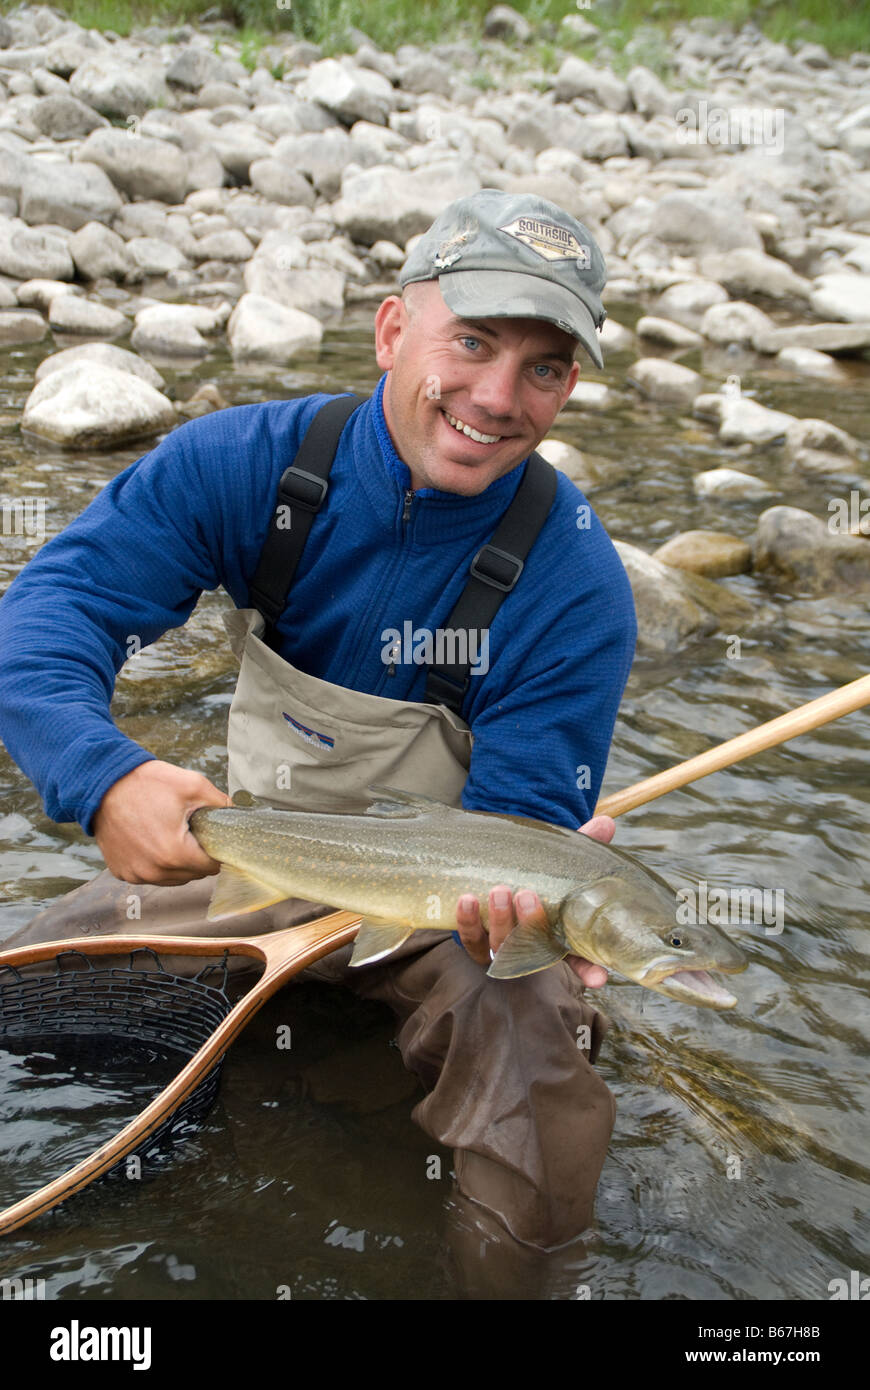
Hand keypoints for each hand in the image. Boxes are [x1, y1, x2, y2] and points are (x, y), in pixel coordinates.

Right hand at [93, 760, 231, 884]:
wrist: (102, 784)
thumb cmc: (146, 784)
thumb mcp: (193, 785)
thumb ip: (220, 803)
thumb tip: (234, 815)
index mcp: (175, 854)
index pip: (212, 866)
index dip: (216, 850)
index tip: (212, 836)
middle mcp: (154, 871)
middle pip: (193, 874)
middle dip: (197, 855)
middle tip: (190, 831)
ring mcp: (136, 874)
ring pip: (173, 878)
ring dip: (177, 862)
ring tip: (170, 834)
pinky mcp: (122, 872)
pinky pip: (150, 875)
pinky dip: (156, 863)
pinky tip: (152, 841)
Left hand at [454, 813, 615, 986]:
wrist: (494, 868)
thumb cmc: (536, 869)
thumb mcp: (559, 857)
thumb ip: (582, 843)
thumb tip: (605, 822)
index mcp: (557, 935)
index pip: (578, 960)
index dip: (588, 971)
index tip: (598, 978)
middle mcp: (529, 947)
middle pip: (532, 949)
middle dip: (530, 925)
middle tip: (527, 895)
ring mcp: (501, 946)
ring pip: (499, 946)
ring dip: (500, 921)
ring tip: (499, 890)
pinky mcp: (474, 941)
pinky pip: (469, 939)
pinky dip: (468, 921)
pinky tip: (467, 899)